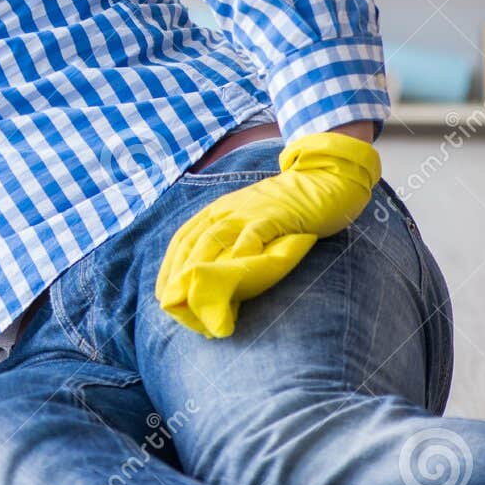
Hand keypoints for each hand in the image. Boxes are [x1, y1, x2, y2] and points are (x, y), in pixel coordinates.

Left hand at [155, 131, 381, 337]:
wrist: (321, 180)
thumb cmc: (285, 209)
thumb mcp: (249, 221)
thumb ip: (232, 243)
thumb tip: (217, 279)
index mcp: (216, 212)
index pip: (182, 239)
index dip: (169, 267)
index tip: (163, 294)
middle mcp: (225, 211)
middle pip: (193, 242)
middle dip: (181, 274)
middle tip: (177, 304)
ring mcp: (248, 212)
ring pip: (215, 239)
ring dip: (203, 269)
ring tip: (197, 297)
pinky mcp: (273, 216)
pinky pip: (253, 235)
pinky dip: (241, 253)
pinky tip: (235, 275)